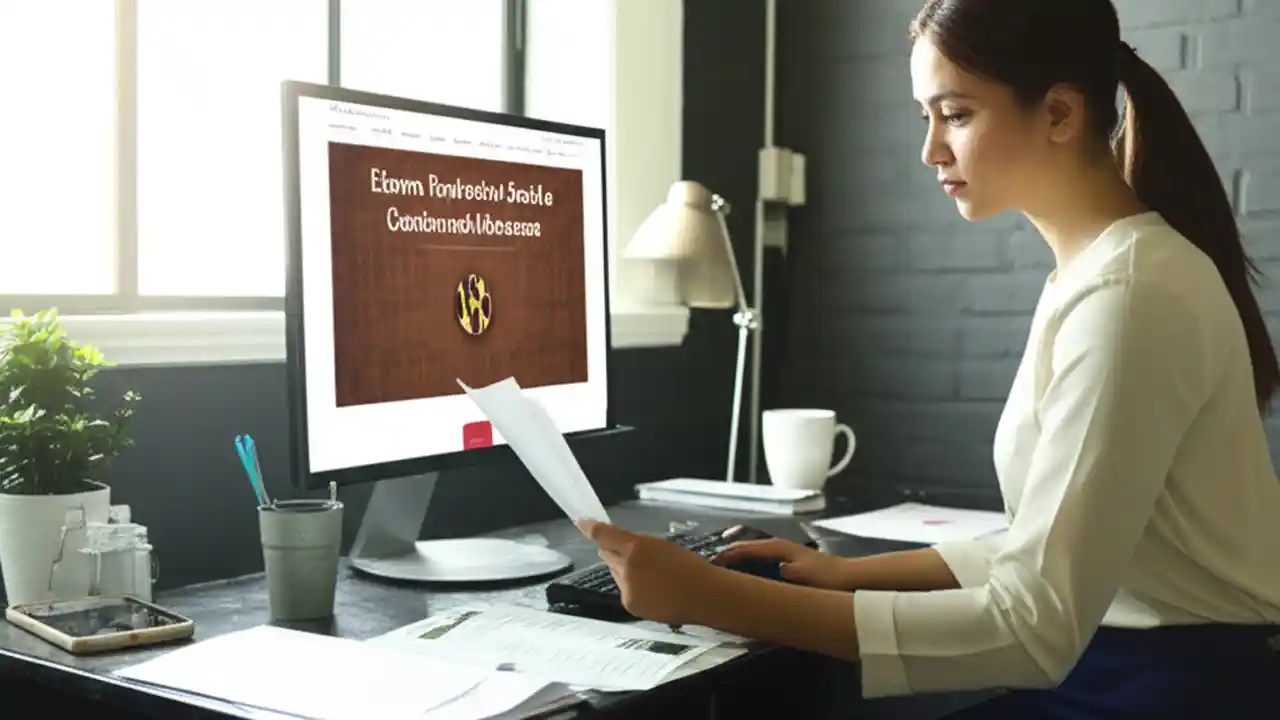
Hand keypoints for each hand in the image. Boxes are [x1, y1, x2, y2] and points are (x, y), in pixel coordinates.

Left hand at [575, 518, 721, 625]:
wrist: (703, 595)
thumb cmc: (688, 566)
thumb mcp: (662, 545)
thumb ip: (637, 544)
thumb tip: (617, 545)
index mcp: (636, 547)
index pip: (605, 534)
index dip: (590, 527)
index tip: (580, 522)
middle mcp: (627, 567)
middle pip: (607, 553)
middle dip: (614, 551)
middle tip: (635, 555)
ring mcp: (627, 588)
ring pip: (615, 571)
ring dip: (623, 570)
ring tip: (652, 575)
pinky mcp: (629, 603)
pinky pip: (623, 589)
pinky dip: (632, 587)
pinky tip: (652, 589)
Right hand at [712, 537, 855, 590]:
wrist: (847, 579)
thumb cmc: (825, 576)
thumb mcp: (801, 573)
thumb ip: (783, 572)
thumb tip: (759, 576)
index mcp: (776, 547)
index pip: (743, 548)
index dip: (725, 556)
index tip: (708, 565)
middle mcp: (776, 548)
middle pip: (744, 550)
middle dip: (727, 558)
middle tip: (708, 571)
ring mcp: (781, 555)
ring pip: (751, 557)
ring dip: (737, 564)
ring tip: (720, 576)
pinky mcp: (785, 565)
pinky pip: (760, 565)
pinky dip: (748, 570)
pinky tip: (745, 582)